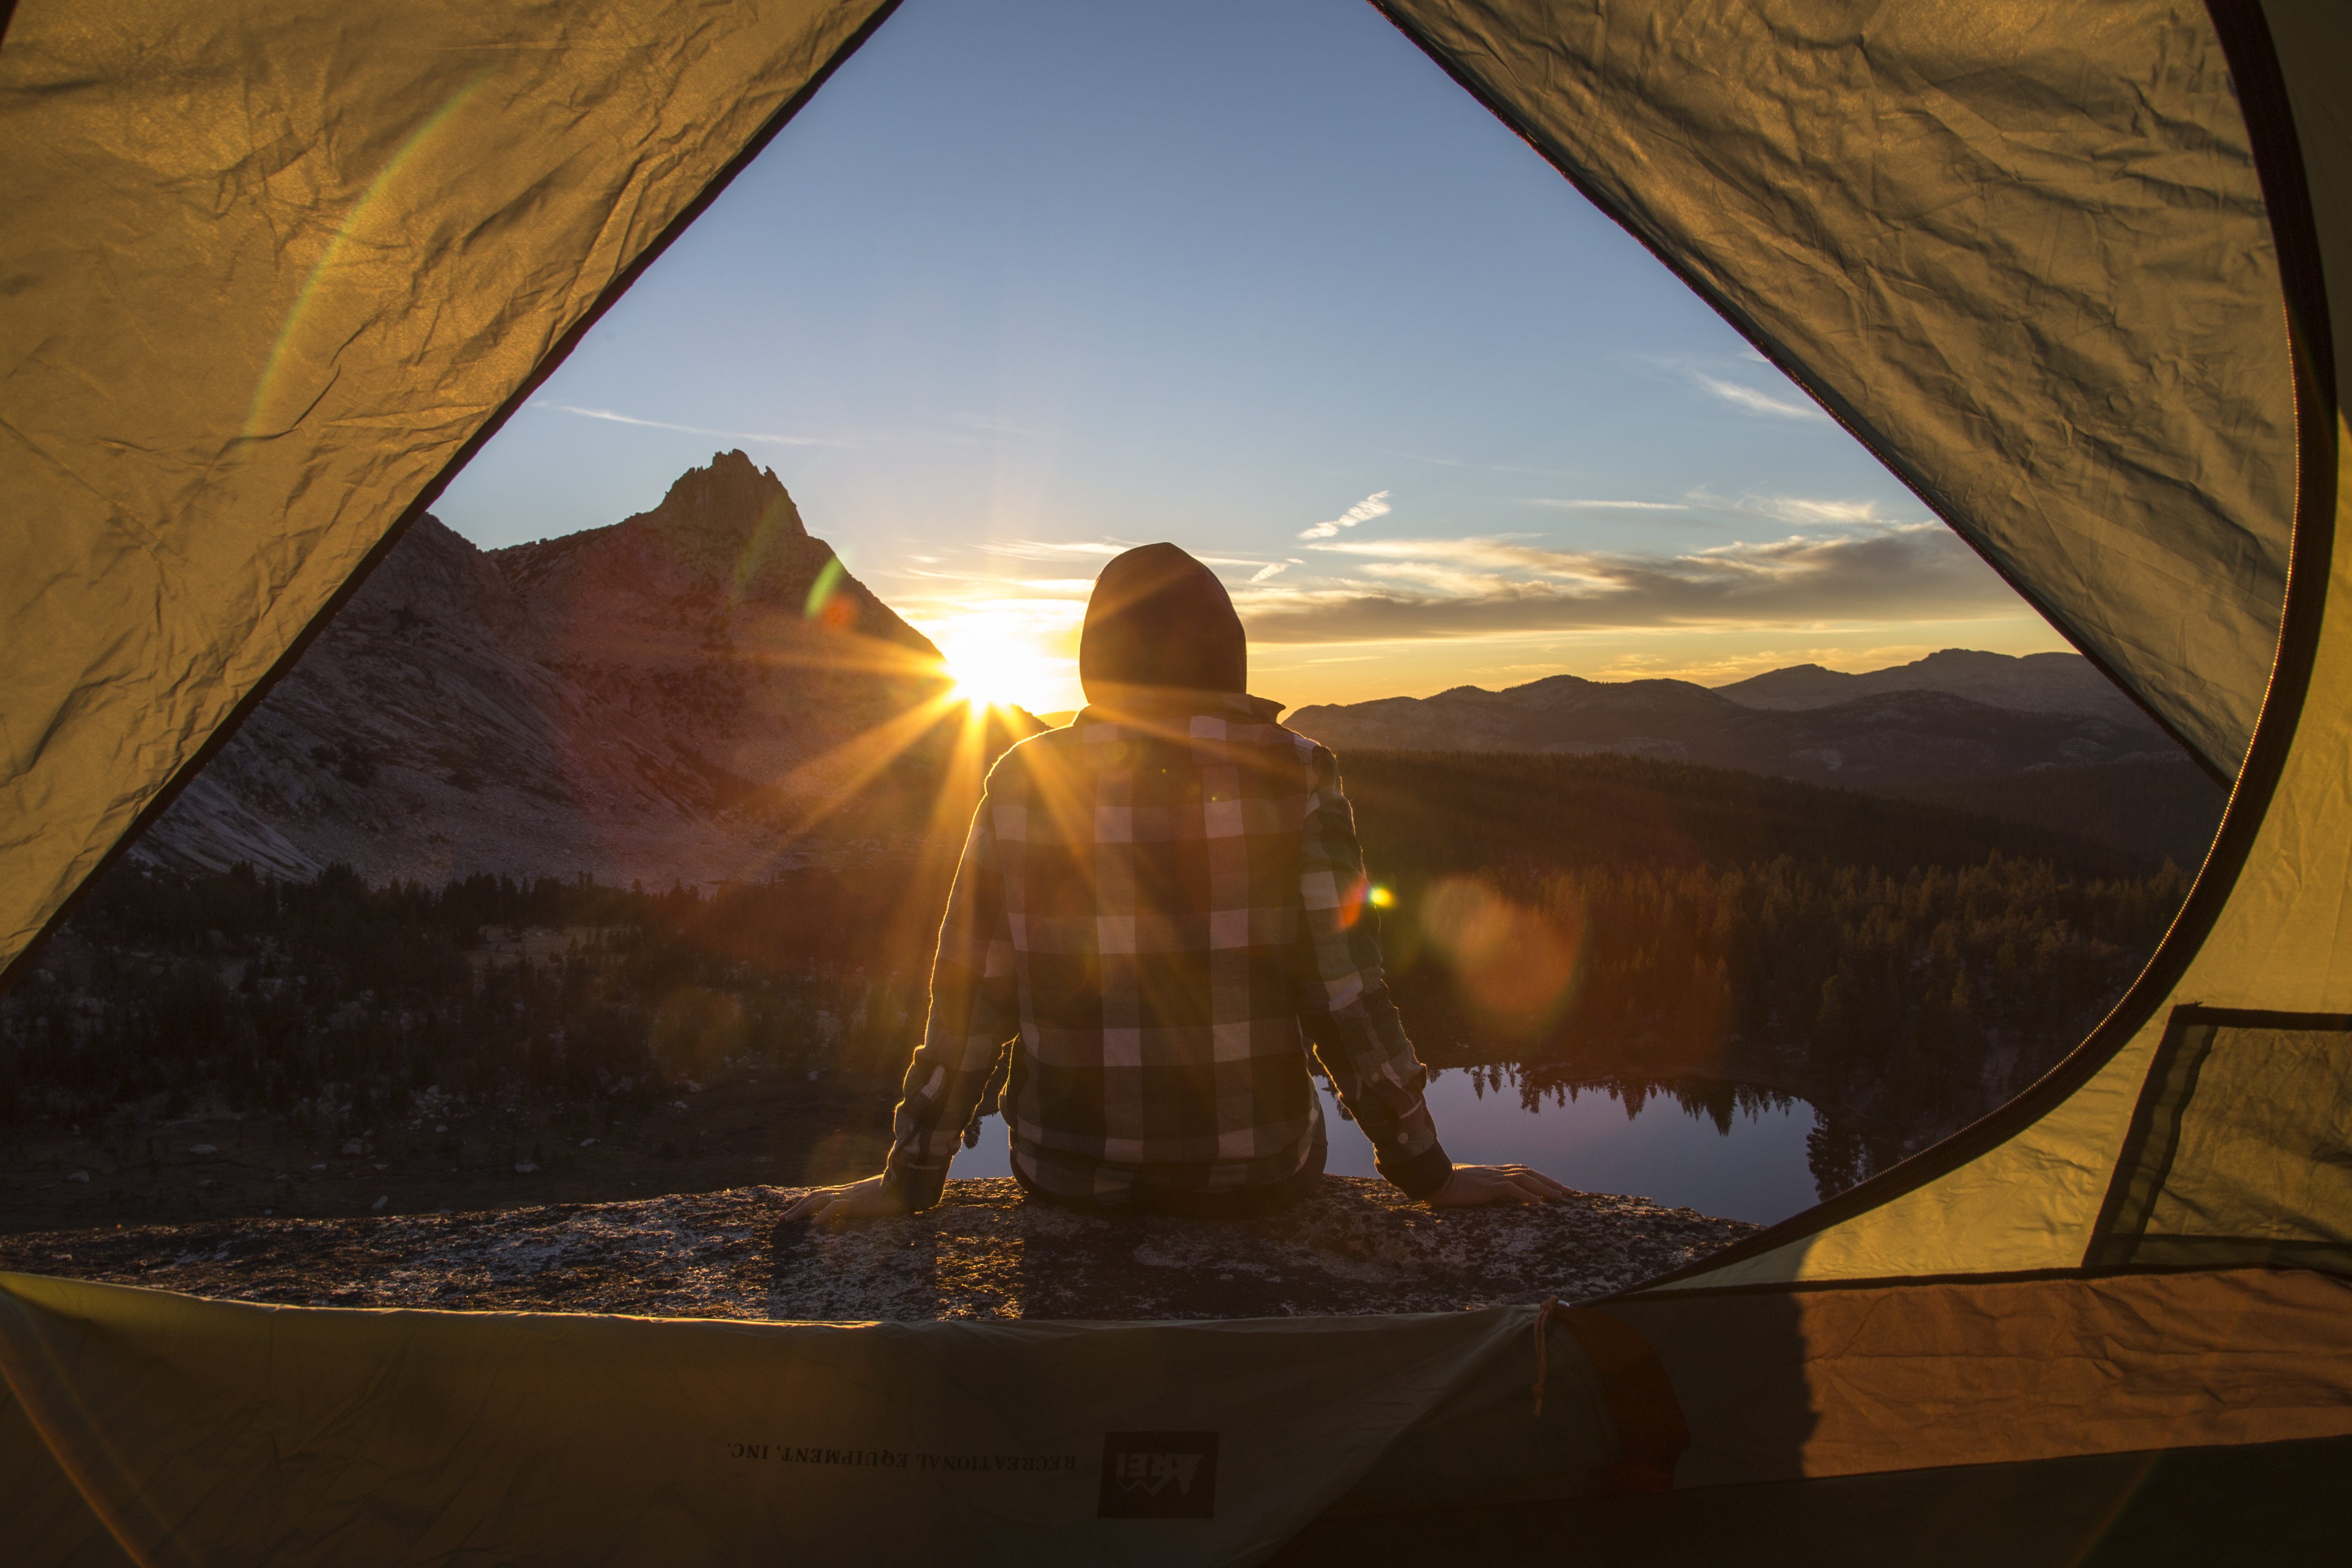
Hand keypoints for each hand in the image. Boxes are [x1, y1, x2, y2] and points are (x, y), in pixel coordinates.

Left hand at [778, 1173, 910, 1224]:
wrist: (909, 1183)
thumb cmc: (899, 1191)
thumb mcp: (880, 1196)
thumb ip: (871, 1199)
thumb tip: (870, 1205)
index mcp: (851, 1190)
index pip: (824, 1193)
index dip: (807, 1201)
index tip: (794, 1210)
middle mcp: (847, 1191)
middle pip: (815, 1195)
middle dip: (797, 1207)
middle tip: (782, 1218)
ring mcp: (851, 1195)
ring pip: (819, 1200)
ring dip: (801, 1211)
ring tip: (787, 1221)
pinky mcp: (858, 1203)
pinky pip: (836, 1209)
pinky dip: (823, 1216)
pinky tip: (813, 1226)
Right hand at [1426, 1163, 1573, 1207]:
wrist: (1434, 1181)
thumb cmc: (1448, 1187)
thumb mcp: (1471, 1188)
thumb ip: (1484, 1190)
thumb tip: (1492, 1197)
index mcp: (1494, 1172)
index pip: (1523, 1172)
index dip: (1541, 1179)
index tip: (1556, 1188)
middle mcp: (1497, 1172)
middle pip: (1530, 1173)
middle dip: (1551, 1182)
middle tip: (1570, 1192)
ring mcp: (1493, 1177)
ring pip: (1525, 1178)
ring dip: (1545, 1187)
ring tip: (1561, 1197)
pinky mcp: (1487, 1186)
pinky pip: (1511, 1189)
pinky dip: (1526, 1194)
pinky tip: (1538, 1203)